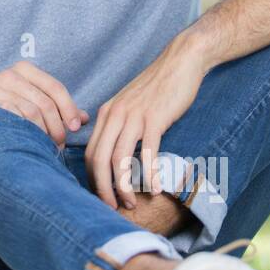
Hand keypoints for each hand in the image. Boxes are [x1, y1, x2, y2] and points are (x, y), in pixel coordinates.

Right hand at [0, 61, 87, 147]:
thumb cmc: (10, 111)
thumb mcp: (35, 103)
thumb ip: (59, 109)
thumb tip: (84, 118)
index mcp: (25, 69)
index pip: (55, 87)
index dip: (69, 108)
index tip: (76, 127)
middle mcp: (9, 74)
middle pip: (45, 103)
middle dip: (57, 127)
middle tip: (59, 144)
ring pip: (31, 113)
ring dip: (43, 134)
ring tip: (46, 147)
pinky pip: (14, 119)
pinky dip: (26, 133)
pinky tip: (28, 142)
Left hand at [86, 36, 208, 211]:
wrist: (180, 61)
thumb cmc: (157, 87)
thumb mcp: (129, 104)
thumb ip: (118, 125)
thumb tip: (113, 152)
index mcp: (106, 114)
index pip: (89, 152)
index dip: (92, 178)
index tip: (100, 196)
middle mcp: (115, 115)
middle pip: (98, 159)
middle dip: (101, 188)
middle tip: (111, 208)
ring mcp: (134, 116)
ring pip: (120, 159)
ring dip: (123, 186)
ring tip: (130, 203)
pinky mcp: (155, 118)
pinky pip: (149, 152)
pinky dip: (151, 174)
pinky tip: (156, 189)